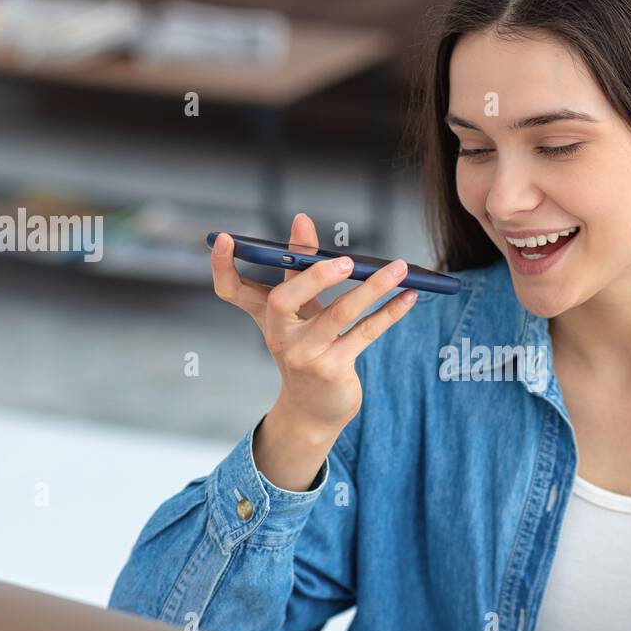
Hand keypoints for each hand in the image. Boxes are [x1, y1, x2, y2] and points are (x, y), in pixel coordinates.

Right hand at [210, 214, 415, 439]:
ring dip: (372, 288)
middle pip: (283, 299)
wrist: (313, 410)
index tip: (222, 238)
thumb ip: (301, 267)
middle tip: (346, 260)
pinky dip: (389, 312)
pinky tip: (408, 297)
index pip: (231, 290)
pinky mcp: (332, 369)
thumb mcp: (300, 310)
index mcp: (265, 317)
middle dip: (313, 275)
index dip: (222, 266)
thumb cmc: (307, 349)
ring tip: (399, 268)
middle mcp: (278, 335)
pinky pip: (364, 333)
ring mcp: (304, 355)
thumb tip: (301, 220)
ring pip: (338, 314)